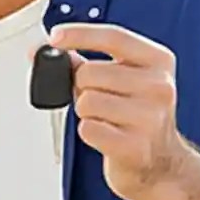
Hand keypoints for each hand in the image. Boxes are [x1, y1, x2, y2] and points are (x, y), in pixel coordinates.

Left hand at [49, 23, 192, 199]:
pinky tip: (107, 136)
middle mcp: (159, 87)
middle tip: (98, 100)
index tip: (54, 36)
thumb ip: (79, 63)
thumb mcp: (118, 81)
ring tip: (105, 120)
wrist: (160, 165)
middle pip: (90, 72)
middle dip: (81, 87)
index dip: (80, 34)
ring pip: (87, 101)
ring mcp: (150, 118)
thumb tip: (39, 51)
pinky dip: (88, 132)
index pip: (114, 36)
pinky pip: (88, 128)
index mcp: (158, 62)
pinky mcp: (135, 146)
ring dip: (86, 112)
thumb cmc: (134, 117)